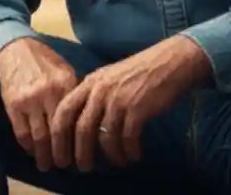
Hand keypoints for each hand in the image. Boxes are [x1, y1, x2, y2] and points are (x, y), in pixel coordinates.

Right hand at [0, 37, 78, 171]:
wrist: (14, 48)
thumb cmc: (43, 60)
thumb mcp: (65, 70)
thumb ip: (74, 92)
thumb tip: (86, 118)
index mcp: (66, 83)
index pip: (75, 119)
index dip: (79, 139)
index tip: (83, 152)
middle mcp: (48, 93)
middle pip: (58, 133)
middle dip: (62, 153)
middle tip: (65, 165)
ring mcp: (29, 100)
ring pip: (39, 137)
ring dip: (44, 155)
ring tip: (48, 165)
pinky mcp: (13, 105)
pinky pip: (21, 133)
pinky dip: (28, 146)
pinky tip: (33, 151)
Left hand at [50, 35, 210, 171]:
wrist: (171, 62)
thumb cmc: (141, 71)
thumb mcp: (110, 76)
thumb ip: (94, 94)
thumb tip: (82, 124)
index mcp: (90, 82)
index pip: (64, 111)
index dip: (59, 135)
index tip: (61, 153)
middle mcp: (100, 90)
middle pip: (81, 129)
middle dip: (80, 153)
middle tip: (84, 168)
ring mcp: (118, 99)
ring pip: (105, 137)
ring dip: (111, 155)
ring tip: (118, 162)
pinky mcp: (137, 109)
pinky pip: (127, 138)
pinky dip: (129, 151)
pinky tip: (134, 155)